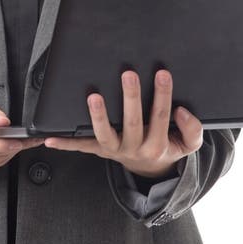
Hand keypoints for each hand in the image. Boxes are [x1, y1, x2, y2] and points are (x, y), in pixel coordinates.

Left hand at [44, 70, 202, 177]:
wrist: (150, 169)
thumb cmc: (167, 147)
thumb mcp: (188, 144)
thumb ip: (192, 129)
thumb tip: (181, 111)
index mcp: (158, 145)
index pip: (160, 116)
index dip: (162, 94)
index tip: (163, 73)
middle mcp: (134, 148)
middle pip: (132, 122)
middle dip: (130, 97)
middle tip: (129, 74)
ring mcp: (114, 150)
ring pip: (104, 134)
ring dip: (98, 115)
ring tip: (94, 97)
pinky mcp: (99, 150)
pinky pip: (81, 147)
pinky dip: (66, 143)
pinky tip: (50, 138)